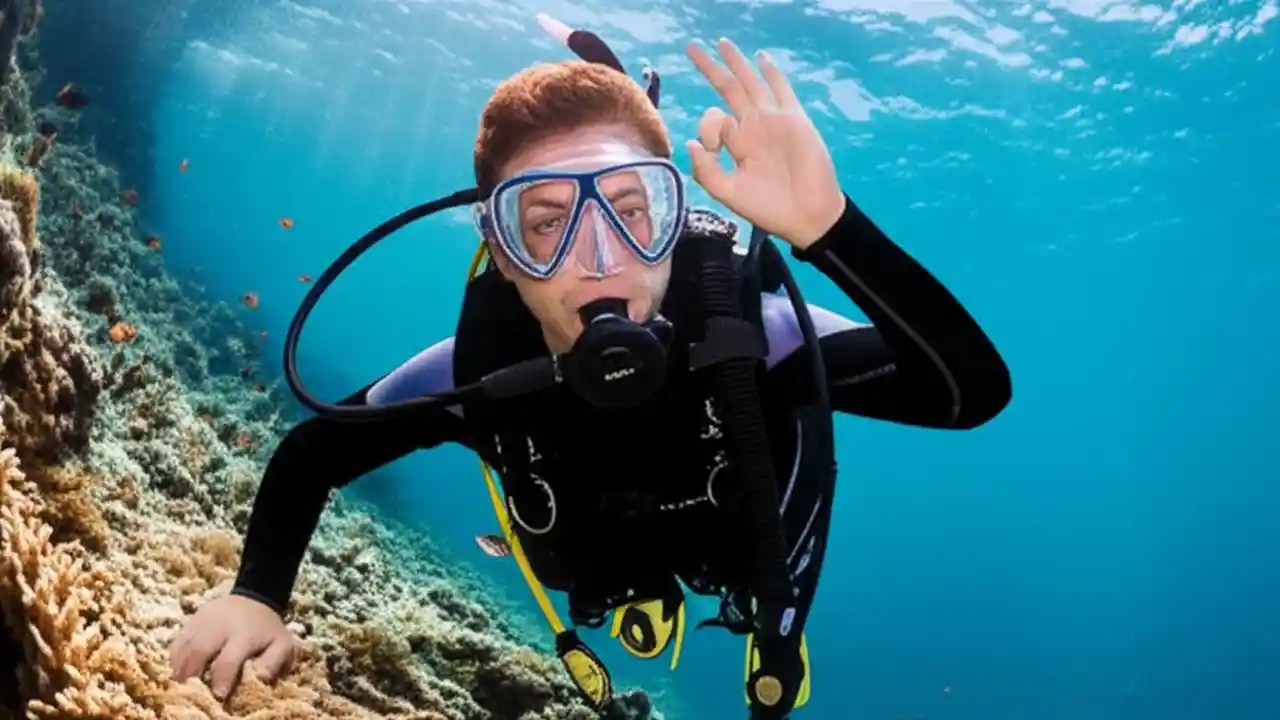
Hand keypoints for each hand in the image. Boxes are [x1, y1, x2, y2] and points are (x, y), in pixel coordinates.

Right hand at [168, 593, 298, 700]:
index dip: (222, 679)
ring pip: (184, 645)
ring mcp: (203, 621)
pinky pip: (176, 641)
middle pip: (200, 650)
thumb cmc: (267, 630)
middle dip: (192, 674)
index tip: (218, 695)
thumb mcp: (282, 644)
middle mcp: (220, 626)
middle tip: (190, 693)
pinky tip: (175, 672)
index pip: (229, 659)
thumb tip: (260, 678)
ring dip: (179, 668)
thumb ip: (274, 662)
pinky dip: (173, 658)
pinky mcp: (191, 621)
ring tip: (179, 687)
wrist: (254, 599)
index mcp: (245, 634)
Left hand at [684, 38, 845, 249]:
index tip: (715, 148)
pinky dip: (771, 74)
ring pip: (750, 83)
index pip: (713, 120)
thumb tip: (692, 143)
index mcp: (737, 144)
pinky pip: (781, 90)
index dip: (708, 127)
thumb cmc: (769, 208)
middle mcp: (752, 128)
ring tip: (720, 43)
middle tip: (691, 48)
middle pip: (727, 89)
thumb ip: (706, 171)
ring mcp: (772, 121)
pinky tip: (761, 58)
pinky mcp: (793, 120)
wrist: (806, 215)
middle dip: (710, 68)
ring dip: (736, 62)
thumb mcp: (728, 192)